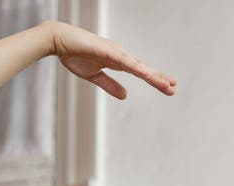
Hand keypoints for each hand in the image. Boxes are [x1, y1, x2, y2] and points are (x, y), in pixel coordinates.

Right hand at [46, 22, 176, 98]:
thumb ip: (110, 85)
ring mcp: (114, 51)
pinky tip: (145, 73)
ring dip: (151, 75)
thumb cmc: (74, 54)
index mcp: (117, 61)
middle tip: (173, 87)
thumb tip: (125, 96)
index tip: (168, 87)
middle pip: (143, 69)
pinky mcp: (106, 50)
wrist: (59, 41)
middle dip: (158, 78)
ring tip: (165, 84)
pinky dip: (135, 67)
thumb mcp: (94, 76)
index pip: (140, 72)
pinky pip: (124, 61)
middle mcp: (119, 55)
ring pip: (137, 65)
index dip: (154, 79)